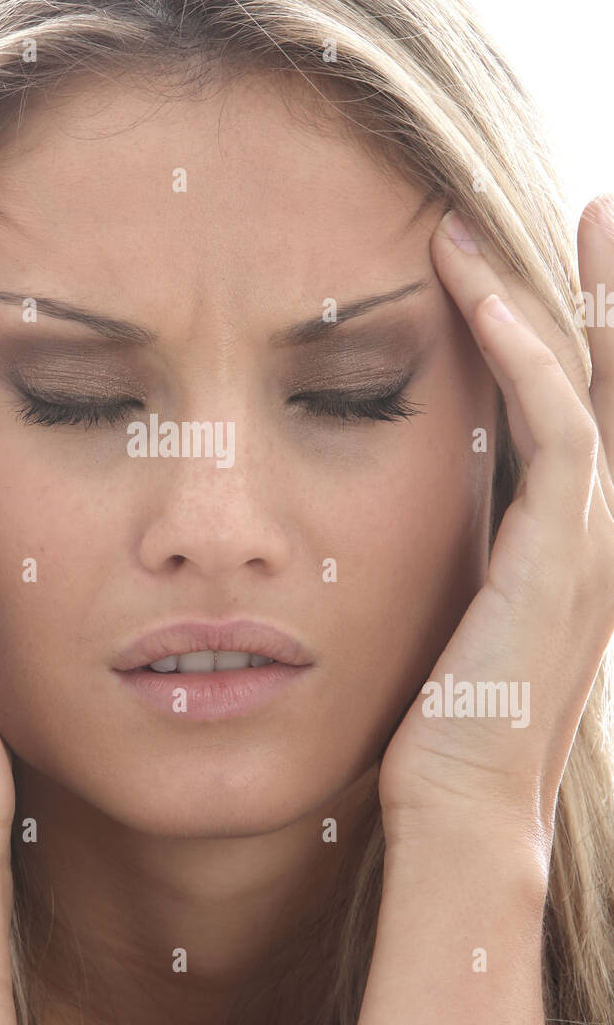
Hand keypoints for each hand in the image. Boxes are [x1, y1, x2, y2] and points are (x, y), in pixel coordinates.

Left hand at [378, 198, 613, 860]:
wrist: (464, 812)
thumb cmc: (448, 726)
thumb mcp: (463, 615)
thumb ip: (470, 555)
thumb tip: (429, 509)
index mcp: (583, 545)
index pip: (599, 415)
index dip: (591, 337)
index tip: (564, 266)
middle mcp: (607, 535)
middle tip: (600, 212)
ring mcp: (596, 543)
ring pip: (602, 386)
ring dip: (570, 296)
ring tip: (553, 216)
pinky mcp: (561, 553)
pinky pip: (556, 425)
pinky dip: (522, 352)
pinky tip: (478, 293)